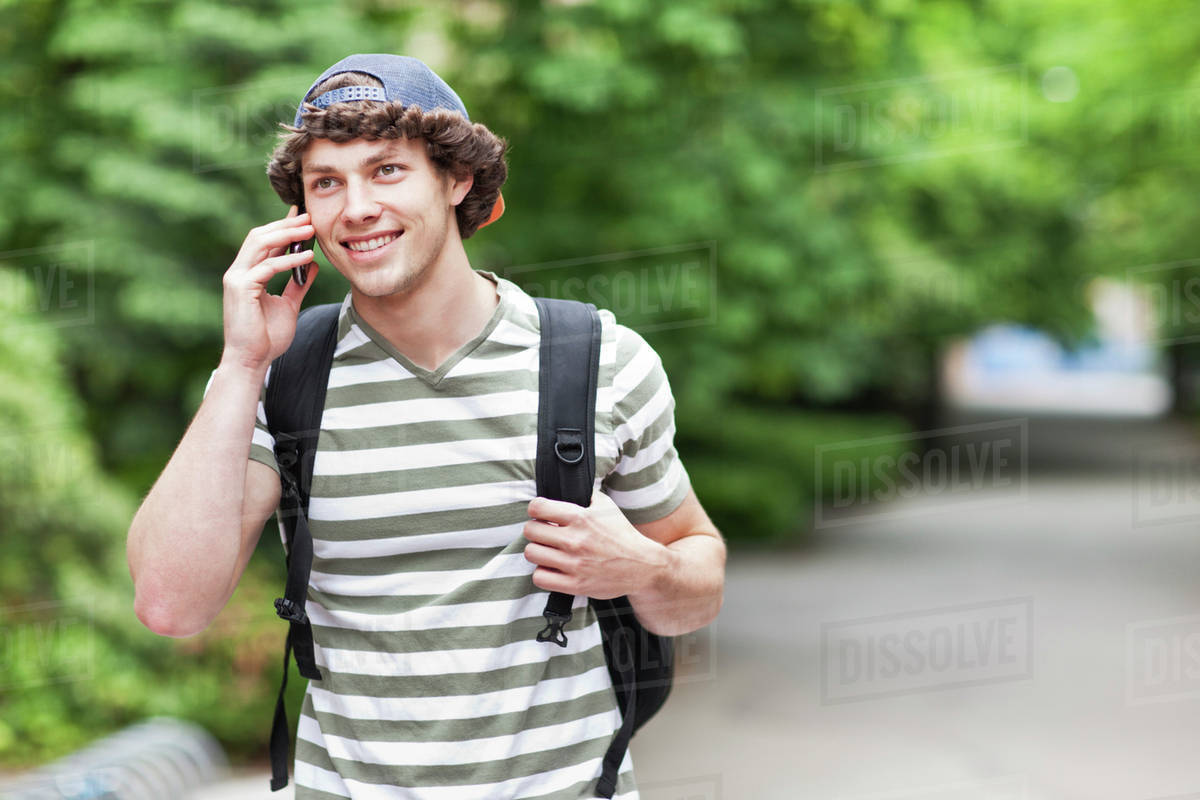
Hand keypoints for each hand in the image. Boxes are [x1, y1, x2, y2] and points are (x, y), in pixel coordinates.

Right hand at [220, 204, 319, 370]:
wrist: (253, 360)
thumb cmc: (267, 337)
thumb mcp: (289, 305)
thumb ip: (298, 284)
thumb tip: (312, 265)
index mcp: (246, 274)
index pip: (263, 242)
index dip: (281, 227)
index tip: (302, 216)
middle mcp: (238, 272)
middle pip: (260, 237)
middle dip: (285, 225)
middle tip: (310, 218)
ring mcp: (236, 279)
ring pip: (260, 245)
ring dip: (287, 235)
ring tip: (311, 230)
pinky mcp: (241, 288)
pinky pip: (268, 267)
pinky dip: (288, 260)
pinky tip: (307, 258)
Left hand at [523, 489, 667, 598]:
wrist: (642, 566)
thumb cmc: (622, 535)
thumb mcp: (607, 507)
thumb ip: (586, 495)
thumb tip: (567, 487)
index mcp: (581, 517)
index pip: (538, 507)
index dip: (536, 509)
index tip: (541, 514)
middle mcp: (575, 540)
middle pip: (530, 531)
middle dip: (535, 530)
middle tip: (543, 533)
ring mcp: (574, 564)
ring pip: (531, 553)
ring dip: (537, 551)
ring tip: (547, 551)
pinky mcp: (575, 584)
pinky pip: (540, 577)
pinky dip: (542, 572)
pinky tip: (552, 568)